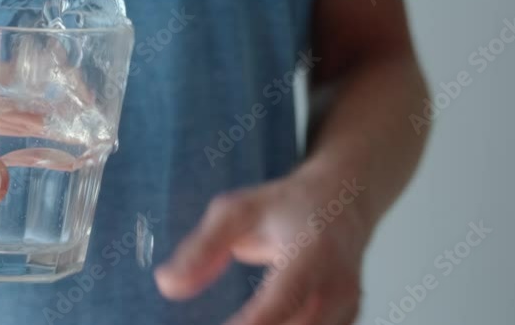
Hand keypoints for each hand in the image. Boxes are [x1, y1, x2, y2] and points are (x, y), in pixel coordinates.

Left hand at [154, 168, 371, 323]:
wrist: (344, 202)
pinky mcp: (347, 322)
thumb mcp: (235, 211)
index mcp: (309, 253)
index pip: (278, 304)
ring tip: (231, 324)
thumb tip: (166, 286)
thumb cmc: (283, 206)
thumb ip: (201, 249)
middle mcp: (337, 288)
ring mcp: (348, 309)